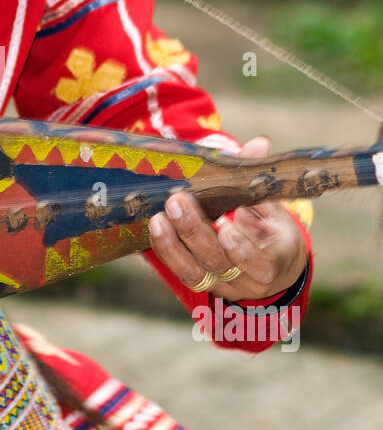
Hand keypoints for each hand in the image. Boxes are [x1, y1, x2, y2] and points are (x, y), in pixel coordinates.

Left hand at [148, 136, 307, 301]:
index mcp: (275, 260)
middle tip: (177, 203)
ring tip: (158, 219)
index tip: (227, 224)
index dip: (242, 248)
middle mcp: (250, 280)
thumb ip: (261, 179)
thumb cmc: (273, 231)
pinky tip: (155, 229)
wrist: (275, 267)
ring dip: (173, 245)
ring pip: (195, 272)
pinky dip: (166, 251)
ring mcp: (225, 285)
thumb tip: (258, 144)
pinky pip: (182, 271)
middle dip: (195, 232)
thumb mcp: (274, 207)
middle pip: (219, 262)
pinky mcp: (204, 284)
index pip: (260, 262)